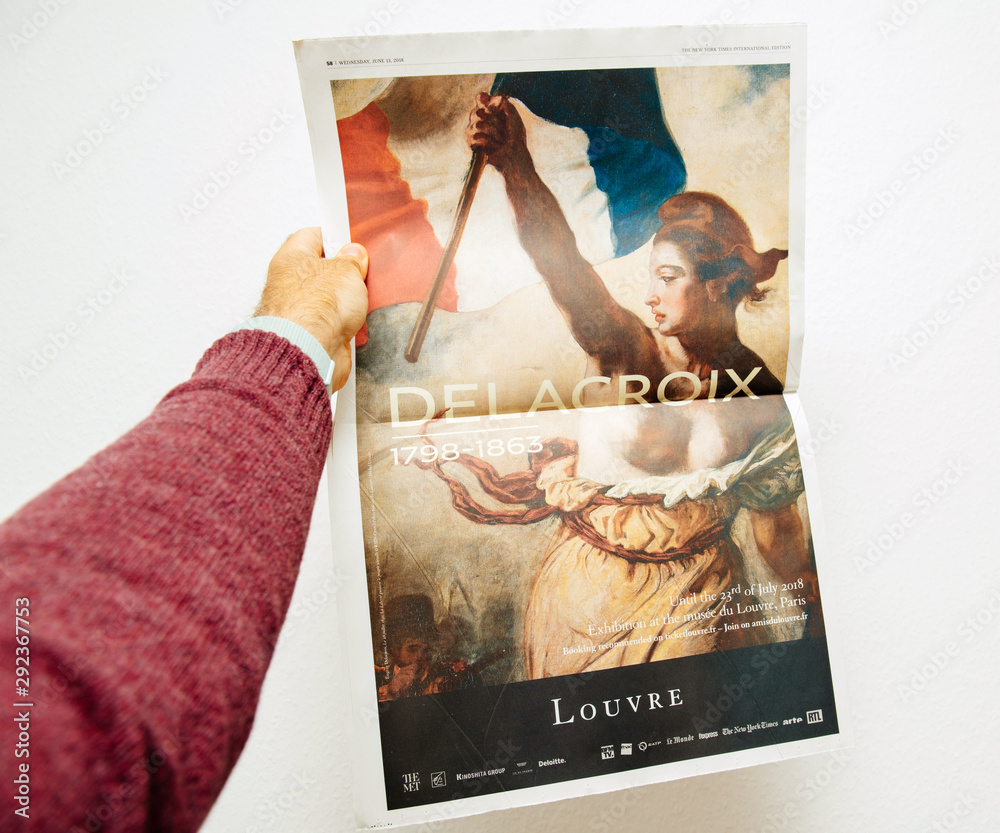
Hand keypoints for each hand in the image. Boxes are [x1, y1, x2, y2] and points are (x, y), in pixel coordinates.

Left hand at [254, 228, 367, 392]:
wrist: (308, 350)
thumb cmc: (313, 308)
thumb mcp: (345, 270)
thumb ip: (352, 260)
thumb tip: (354, 254)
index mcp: (292, 257)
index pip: (312, 236)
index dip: (334, 236)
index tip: (351, 239)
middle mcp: (291, 283)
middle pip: (322, 269)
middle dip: (345, 271)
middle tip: (361, 269)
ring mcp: (301, 310)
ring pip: (330, 298)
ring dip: (348, 299)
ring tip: (361, 297)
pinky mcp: (312, 334)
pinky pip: (334, 322)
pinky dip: (347, 322)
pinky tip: (357, 320)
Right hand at [466, 93, 527, 171]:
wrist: (514, 154)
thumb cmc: (515, 135)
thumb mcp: (513, 115)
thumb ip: (503, 103)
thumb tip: (490, 98)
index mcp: (490, 111)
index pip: (480, 99)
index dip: (482, 100)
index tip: (490, 105)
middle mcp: (482, 120)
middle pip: (476, 112)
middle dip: (488, 118)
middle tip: (498, 124)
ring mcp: (476, 132)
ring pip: (474, 125)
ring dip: (489, 131)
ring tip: (500, 138)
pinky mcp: (473, 144)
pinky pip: (473, 138)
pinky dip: (485, 141)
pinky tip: (494, 145)